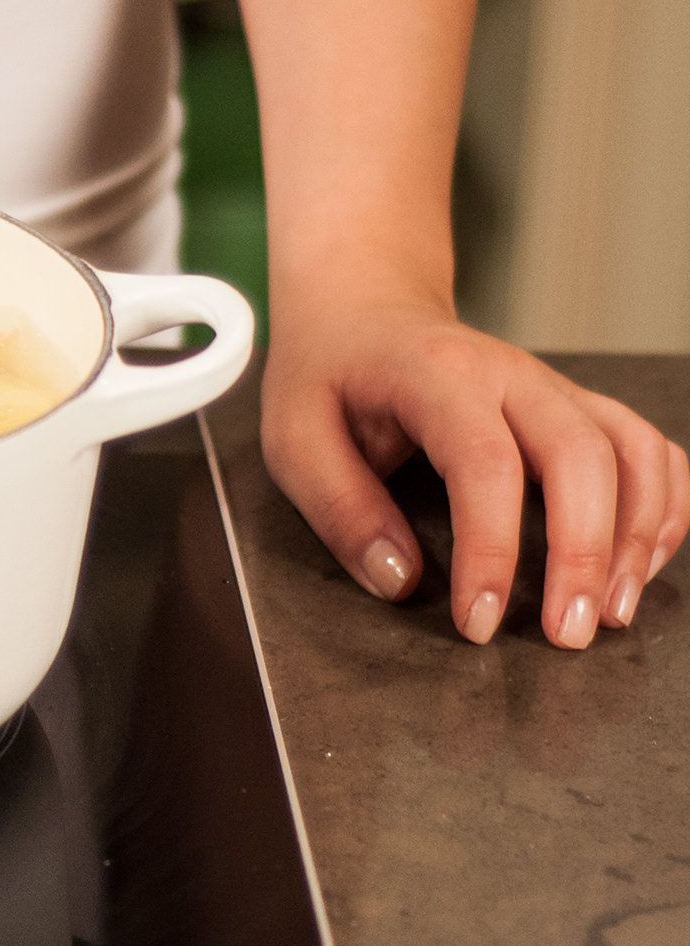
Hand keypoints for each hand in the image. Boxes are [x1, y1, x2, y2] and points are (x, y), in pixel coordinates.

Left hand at [262, 293, 688, 647]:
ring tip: (610, 613)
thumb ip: (340, 509)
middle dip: (585, 552)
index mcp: (435, 376)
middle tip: (567, 635)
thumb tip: (400, 582)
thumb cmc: (327, 376)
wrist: (362, 310)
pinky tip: (641, 562)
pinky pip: (649, 448)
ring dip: (638, 535)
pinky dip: (663, 506)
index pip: (484, 464)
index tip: (480, 621)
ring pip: (632, 450)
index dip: (492, 550)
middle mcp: (511, 374)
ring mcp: (554, 387)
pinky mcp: (578, 406)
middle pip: (581, 454)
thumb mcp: (293, 438)